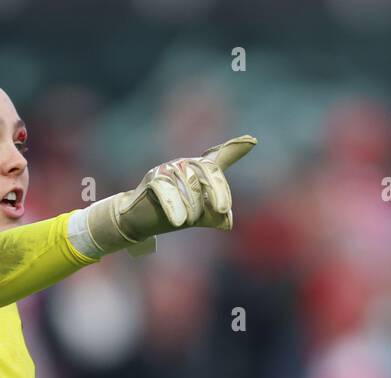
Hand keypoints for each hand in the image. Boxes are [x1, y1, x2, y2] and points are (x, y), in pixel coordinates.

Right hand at [78, 134, 257, 255]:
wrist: (139, 222)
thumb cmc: (171, 216)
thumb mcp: (199, 218)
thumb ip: (215, 217)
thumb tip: (227, 223)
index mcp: (200, 173)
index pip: (218, 159)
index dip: (235, 148)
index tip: (252, 141)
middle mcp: (187, 165)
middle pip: (209, 171)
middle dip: (218, 191)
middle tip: (222, 210)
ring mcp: (169, 168)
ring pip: (189, 184)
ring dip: (191, 207)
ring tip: (186, 221)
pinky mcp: (153, 178)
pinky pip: (167, 190)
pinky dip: (174, 206)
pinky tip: (178, 221)